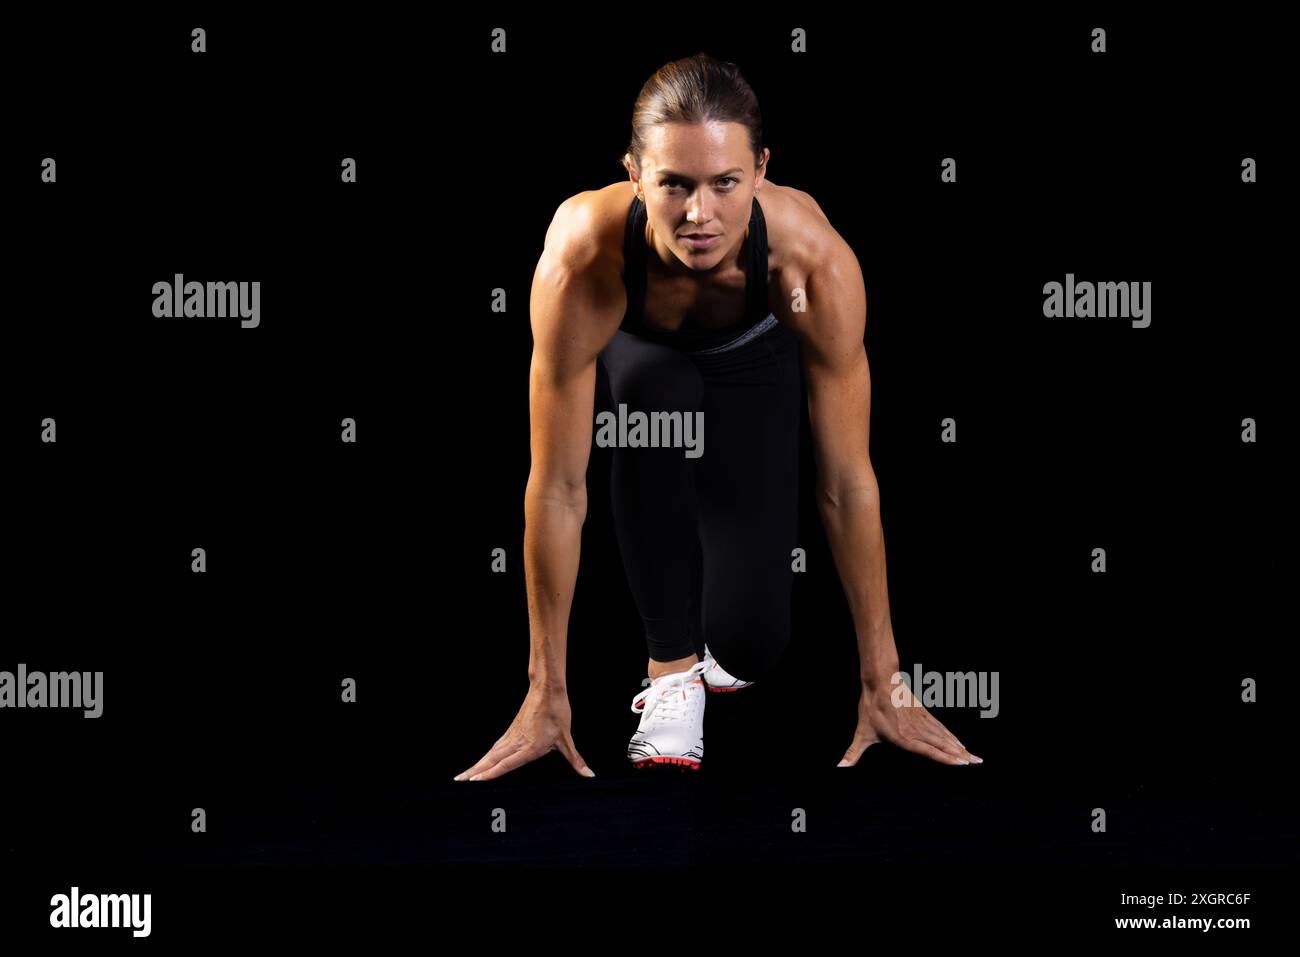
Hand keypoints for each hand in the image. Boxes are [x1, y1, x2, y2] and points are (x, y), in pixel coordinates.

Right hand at [454, 683, 595, 781]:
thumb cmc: (557, 711)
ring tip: (464, 775)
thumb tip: (589, 775)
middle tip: (459, 781)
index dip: (491, 773)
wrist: (548, 688)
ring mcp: (512, 735)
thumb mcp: (567, 738)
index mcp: (530, 746)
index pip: (506, 763)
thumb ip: (576, 760)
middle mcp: (517, 742)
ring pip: (491, 753)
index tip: (475, 781)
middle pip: (492, 759)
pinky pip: (496, 746)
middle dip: (475, 772)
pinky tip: (483, 761)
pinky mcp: (512, 730)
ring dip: (477, 764)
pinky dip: (487, 756)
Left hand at [838, 676, 982, 766]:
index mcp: (904, 738)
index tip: (962, 764)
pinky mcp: (924, 713)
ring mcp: (922, 721)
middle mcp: (916, 731)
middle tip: (977, 763)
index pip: (929, 751)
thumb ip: (852, 753)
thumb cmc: (870, 708)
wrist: (880, 681)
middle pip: (942, 745)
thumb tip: (839, 767)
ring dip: (960, 746)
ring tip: (974, 756)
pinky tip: (959, 742)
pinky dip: (952, 735)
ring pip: (944, 736)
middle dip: (961, 756)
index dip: (946, 758)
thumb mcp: (861, 733)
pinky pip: (941, 727)